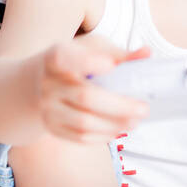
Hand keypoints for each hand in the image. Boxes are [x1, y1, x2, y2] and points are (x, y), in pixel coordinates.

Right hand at [36, 34, 151, 145]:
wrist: (40, 82)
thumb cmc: (74, 61)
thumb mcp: (91, 48)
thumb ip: (118, 53)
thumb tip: (146, 53)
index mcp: (55, 57)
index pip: (65, 58)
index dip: (87, 62)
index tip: (110, 65)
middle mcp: (48, 83)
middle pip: (85, 97)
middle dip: (119, 106)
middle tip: (143, 108)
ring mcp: (48, 108)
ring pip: (84, 123)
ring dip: (114, 125)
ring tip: (135, 121)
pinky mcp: (52, 127)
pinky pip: (80, 137)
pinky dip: (104, 135)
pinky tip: (118, 129)